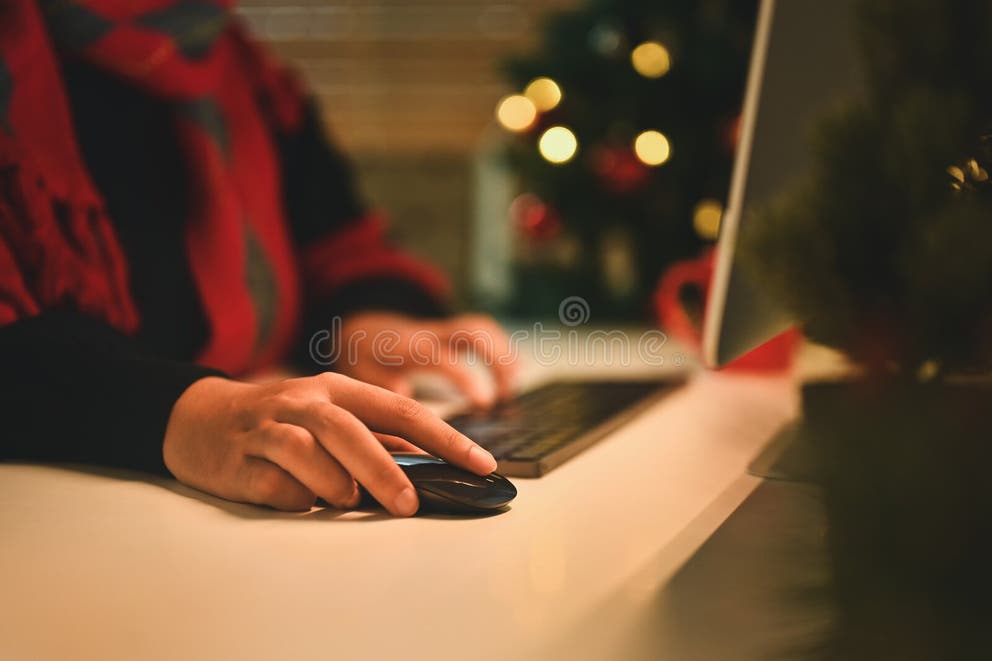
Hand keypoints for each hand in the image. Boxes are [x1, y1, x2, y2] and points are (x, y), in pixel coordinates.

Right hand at [162, 373, 497, 514]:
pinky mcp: (238, 461)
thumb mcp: (330, 416)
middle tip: (409, 504)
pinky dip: (294, 498)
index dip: (445, 437)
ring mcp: (268, 428)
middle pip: (350, 429)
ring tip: (346, 499)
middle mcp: (303, 401)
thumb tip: (429, 462)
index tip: (480, 464)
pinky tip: (299, 500)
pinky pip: (274, 484)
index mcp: (337, 388)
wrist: (197, 418)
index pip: (401, 410)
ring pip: (307, 451)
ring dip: (335, 482)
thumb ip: (374, 436)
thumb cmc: (280, 422)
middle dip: (384, 469)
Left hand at [336, 312, 516, 406]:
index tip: (484, 404)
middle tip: (507, 396)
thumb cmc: (364, 354)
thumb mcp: (359, 372)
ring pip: (482, 328)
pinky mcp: (455, 335)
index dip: (466, 378)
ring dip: (504, 355)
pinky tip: (511, 377)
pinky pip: (485, 333)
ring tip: (512, 390)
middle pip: (472, 330)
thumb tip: (405, 398)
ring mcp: (446, 331)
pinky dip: (503, 351)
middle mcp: (432, 333)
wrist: (365, 325)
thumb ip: (381, 385)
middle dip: (497, 359)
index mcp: (409, 346)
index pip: (443, 356)